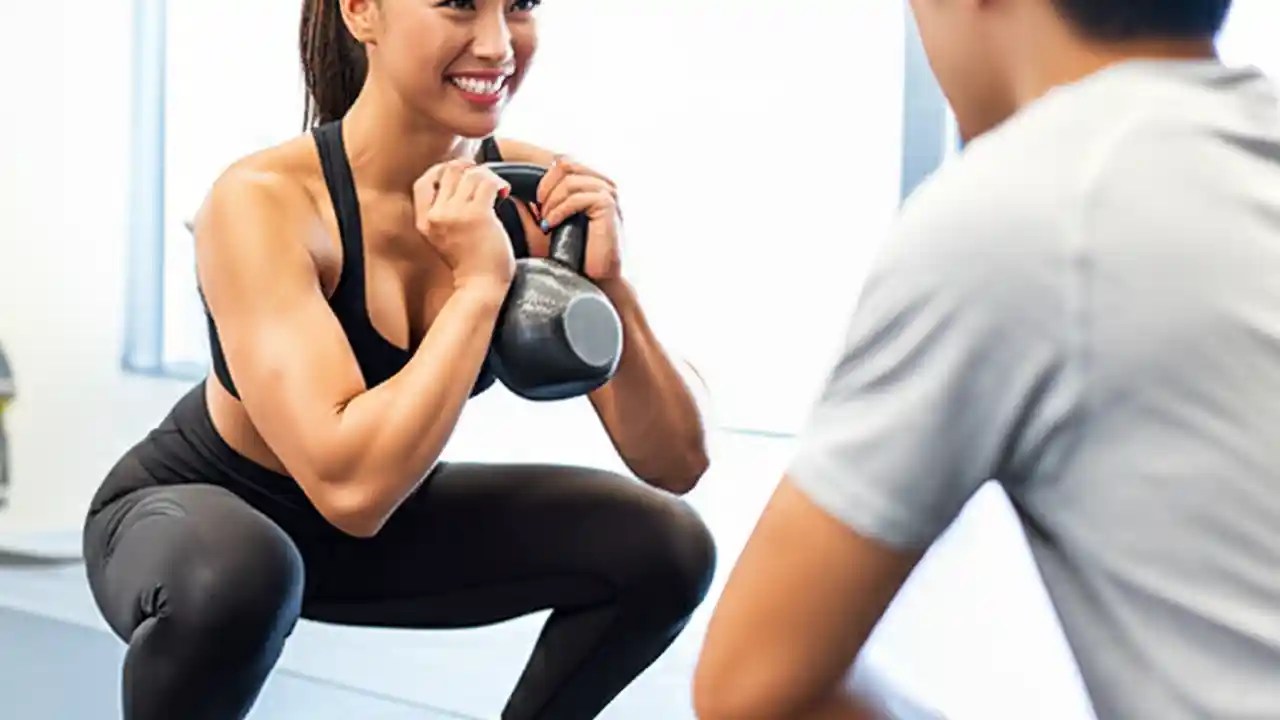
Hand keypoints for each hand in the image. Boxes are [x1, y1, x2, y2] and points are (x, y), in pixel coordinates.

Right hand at [414, 158, 515, 288]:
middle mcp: (437, 216)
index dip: (442, 171)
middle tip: (484, 179)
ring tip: (496, 188)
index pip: (423, 181)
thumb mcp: (442, 238)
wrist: (481, 287)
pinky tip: (504, 192)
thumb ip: (443, 213)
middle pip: (449, 171)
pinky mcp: (478, 215)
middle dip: (469, 169)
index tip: (461, 176)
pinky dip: (499, 183)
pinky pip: (488, 183)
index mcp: (424, 221)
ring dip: (487, 176)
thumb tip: (462, 182)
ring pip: (471, 174)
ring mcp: (456, 214)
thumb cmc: (470, 264)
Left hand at [536, 156, 623, 282]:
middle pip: (564, 163)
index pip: (562, 161)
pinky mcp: (607, 205)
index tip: (532, 202)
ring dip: (550, 202)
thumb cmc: (575, 254)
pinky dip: (558, 211)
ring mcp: (608, 192)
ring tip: (545, 222)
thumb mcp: (551, 224)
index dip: (541, 178)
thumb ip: (536, 206)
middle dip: (545, 187)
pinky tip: (550, 226)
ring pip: (568, 180)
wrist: (596, 279)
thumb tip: (514, 192)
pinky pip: (576, 197)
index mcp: (592, 182)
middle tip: (538, 212)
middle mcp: (603, 182)